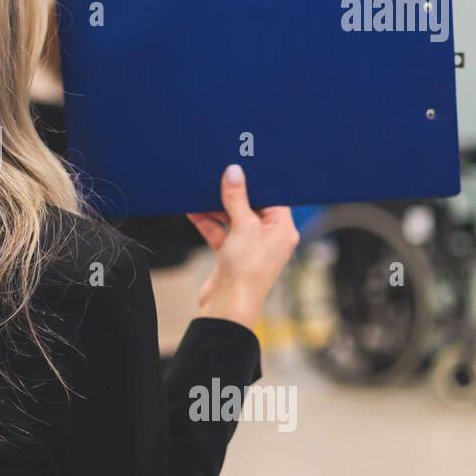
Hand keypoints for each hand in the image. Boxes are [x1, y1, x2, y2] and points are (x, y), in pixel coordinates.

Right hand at [186, 164, 298, 331]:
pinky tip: (193, 210)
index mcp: (283, 230)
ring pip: (232, 218)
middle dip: (233, 194)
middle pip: (250, 207)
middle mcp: (268, 237)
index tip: (241, 169)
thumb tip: (234, 173)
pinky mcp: (231, 254)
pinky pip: (219, 231)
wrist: (228, 306)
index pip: (273, 198)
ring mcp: (249, 246)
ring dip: (216, 207)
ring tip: (201, 191)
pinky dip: (207, 222)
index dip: (257, 184)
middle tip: (218, 177)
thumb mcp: (243, 227)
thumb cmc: (247, 272)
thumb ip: (237, 198)